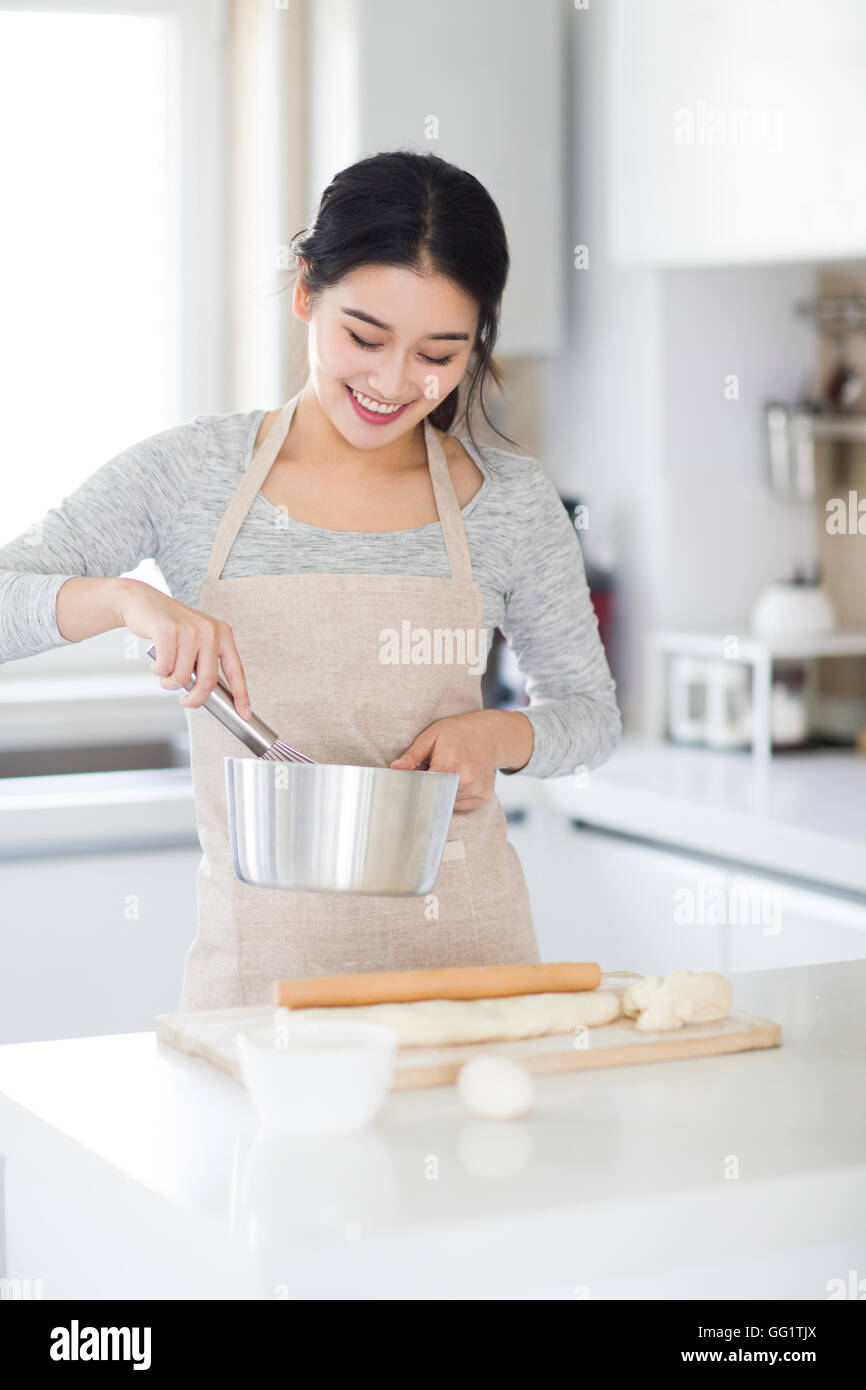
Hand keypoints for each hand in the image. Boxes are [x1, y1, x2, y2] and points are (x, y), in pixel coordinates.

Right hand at [117, 579, 250, 718]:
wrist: (143, 602)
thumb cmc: (170, 627)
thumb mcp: (196, 640)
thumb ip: (205, 663)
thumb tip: (208, 694)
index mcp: (222, 634)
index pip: (236, 670)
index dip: (241, 694)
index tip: (244, 713)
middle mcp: (209, 631)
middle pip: (208, 681)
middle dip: (195, 699)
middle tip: (186, 702)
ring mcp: (189, 630)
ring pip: (182, 678)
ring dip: (169, 682)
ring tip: (166, 669)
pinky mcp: (168, 631)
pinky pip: (164, 669)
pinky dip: (158, 671)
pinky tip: (157, 659)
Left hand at [390, 710, 532, 810]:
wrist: (489, 735)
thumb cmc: (456, 733)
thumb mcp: (432, 736)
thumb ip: (413, 754)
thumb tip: (396, 768)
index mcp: (451, 761)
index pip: (426, 786)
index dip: (416, 786)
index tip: (412, 783)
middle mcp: (467, 778)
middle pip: (436, 796)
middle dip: (429, 788)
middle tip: (431, 773)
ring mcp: (476, 789)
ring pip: (447, 802)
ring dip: (441, 792)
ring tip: (446, 773)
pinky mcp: (483, 796)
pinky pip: (459, 805)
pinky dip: (453, 796)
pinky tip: (457, 779)